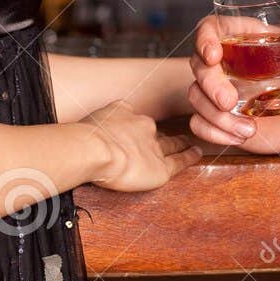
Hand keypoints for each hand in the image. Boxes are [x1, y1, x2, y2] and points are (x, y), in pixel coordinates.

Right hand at [84, 100, 201, 192]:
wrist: (93, 149)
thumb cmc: (82, 139)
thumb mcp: (84, 124)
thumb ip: (91, 129)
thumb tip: (83, 139)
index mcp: (123, 112)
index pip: (134, 119)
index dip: (137, 125)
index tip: (138, 128)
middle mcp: (142, 126)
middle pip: (155, 131)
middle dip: (161, 135)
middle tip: (169, 137)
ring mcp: (153, 146)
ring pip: (171, 144)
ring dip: (180, 143)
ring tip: (189, 144)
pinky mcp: (161, 167)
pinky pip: (180, 161)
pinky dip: (189, 156)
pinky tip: (196, 154)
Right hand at [188, 13, 279, 154]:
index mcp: (249, 40)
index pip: (213, 28)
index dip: (205, 37)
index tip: (213, 54)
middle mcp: (230, 64)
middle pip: (199, 64)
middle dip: (210, 84)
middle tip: (228, 102)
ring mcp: (220, 91)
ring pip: (196, 95)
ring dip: (215, 116)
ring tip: (248, 129)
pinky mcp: (218, 117)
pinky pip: (199, 122)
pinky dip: (214, 132)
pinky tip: (237, 136)